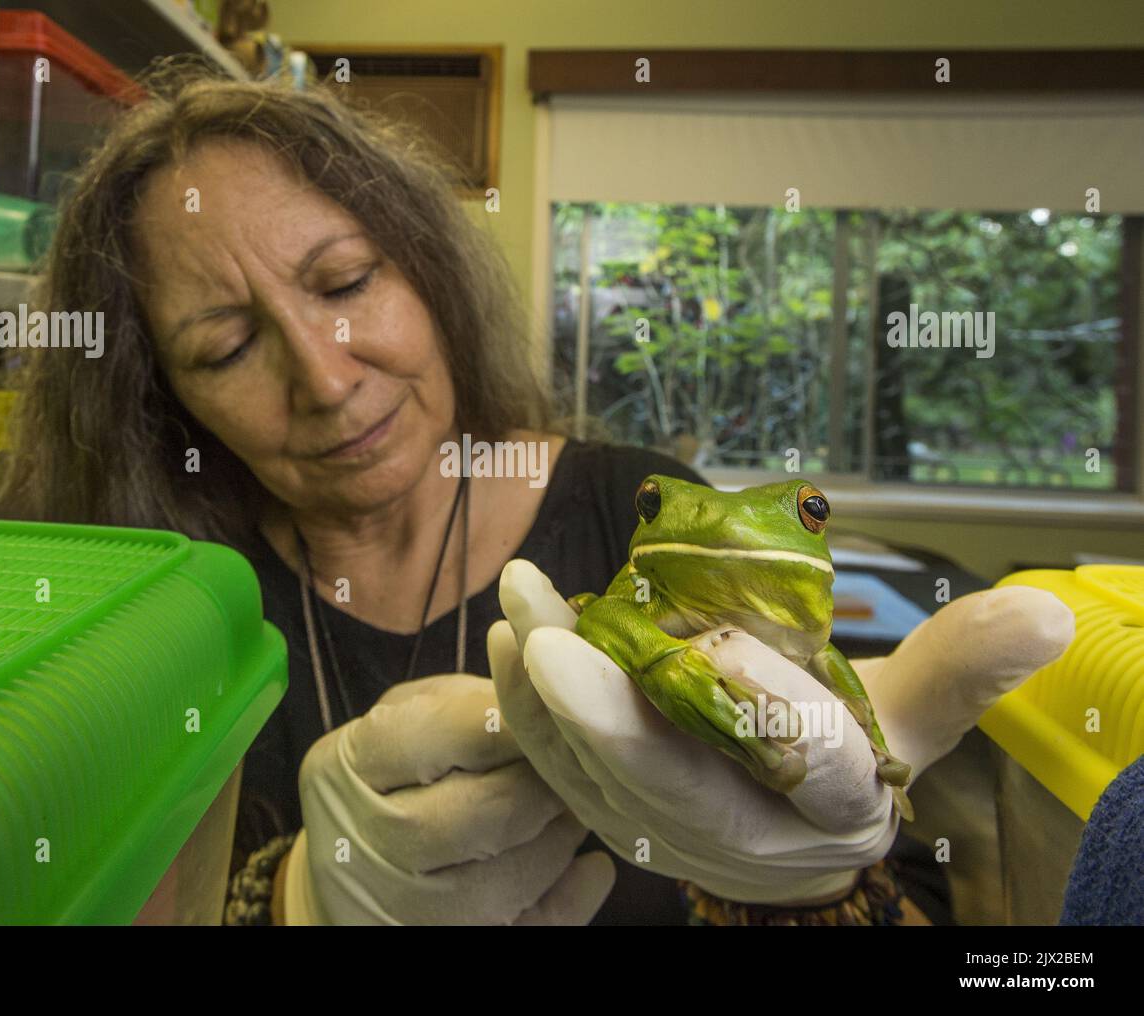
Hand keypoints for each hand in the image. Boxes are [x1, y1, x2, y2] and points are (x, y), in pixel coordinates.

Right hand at [282, 673, 615, 924]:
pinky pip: (538, 925)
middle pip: (491, 810)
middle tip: (576, 756)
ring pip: (520, 872)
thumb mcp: (400, 717)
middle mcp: (372, 845)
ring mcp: (410, 910)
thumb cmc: (388, 777)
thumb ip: (464, 701)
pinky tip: (584, 861)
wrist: (343, 879)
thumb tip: (545, 692)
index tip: (555, 698)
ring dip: (564, 830)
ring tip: (572, 800)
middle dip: (548, 778)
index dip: (516, 714)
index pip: (443, 733)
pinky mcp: (454, 945)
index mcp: (352, 765)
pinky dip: (575, 889)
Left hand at [489, 560, 1072, 904]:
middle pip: (667, 778)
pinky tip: (503, 644)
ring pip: (590, 770)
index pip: (806, 766)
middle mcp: (739, 833)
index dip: (772, 708)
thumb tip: (1042, 610)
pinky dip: (526, 711)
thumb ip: (962, 667)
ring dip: (541, 692)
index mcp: (827, 807)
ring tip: (516, 609)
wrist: (786, 833)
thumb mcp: (911, 714)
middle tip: (545, 630)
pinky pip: (557, 771)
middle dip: (601, 707)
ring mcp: (664, 830)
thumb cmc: (845, 752)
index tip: (723, 642)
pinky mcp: (612, 814)